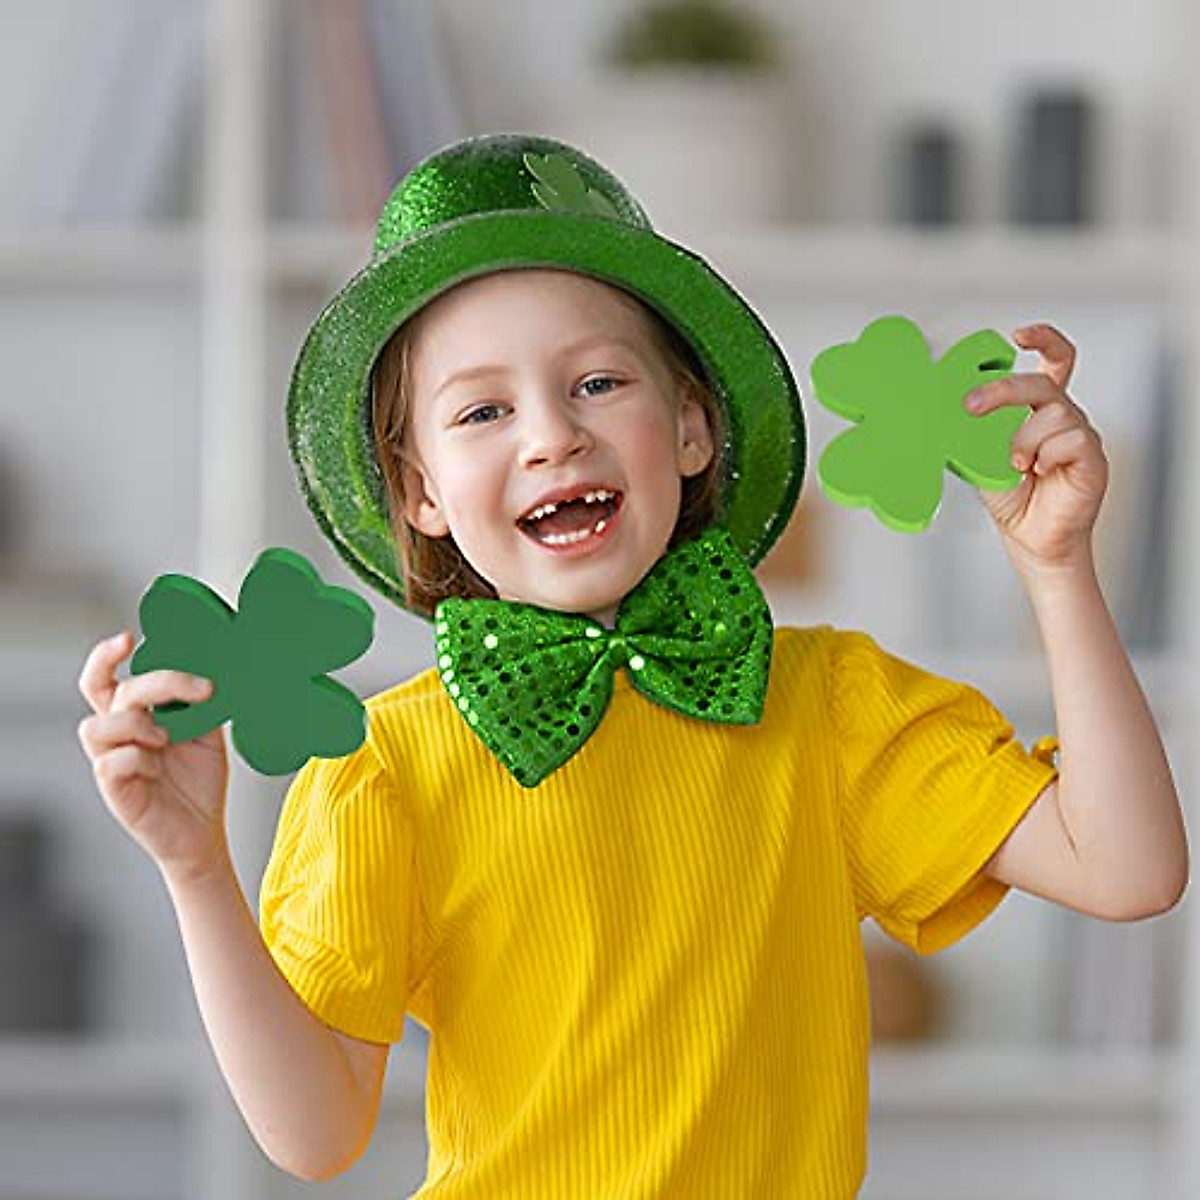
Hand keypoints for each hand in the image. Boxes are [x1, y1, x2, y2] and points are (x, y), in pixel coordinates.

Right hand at [78, 631, 230, 883]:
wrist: (205, 830)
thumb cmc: (199, 781)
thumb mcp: (207, 732)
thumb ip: (201, 703)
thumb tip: (215, 668)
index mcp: (135, 716)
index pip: (105, 679)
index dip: (106, 656)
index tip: (129, 638)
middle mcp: (118, 736)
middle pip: (108, 692)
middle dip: (152, 683)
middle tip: (196, 689)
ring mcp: (112, 763)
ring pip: (97, 727)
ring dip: (137, 724)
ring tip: (167, 739)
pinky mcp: (115, 791)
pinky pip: (111, 763)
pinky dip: (139, 758)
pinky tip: (157, 767)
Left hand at [965, 323, 1107, 573]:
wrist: (1028, 538)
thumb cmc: (1009, 497)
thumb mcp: (980, 454)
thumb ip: (972, 429)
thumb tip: (935, 409)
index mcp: (1039, 409)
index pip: (1055, 361)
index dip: (1043, 339)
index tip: (1017, 335)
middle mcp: (1064, 415)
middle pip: (1042, 383)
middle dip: (1002, 390)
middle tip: (971, 407)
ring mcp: (1081, 434)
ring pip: (1054, 414)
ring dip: (1024, 440)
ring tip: (1017, 465)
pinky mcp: (1092, 456)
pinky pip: (1071, 439)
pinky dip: (1047, 455)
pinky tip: (1040, 472)